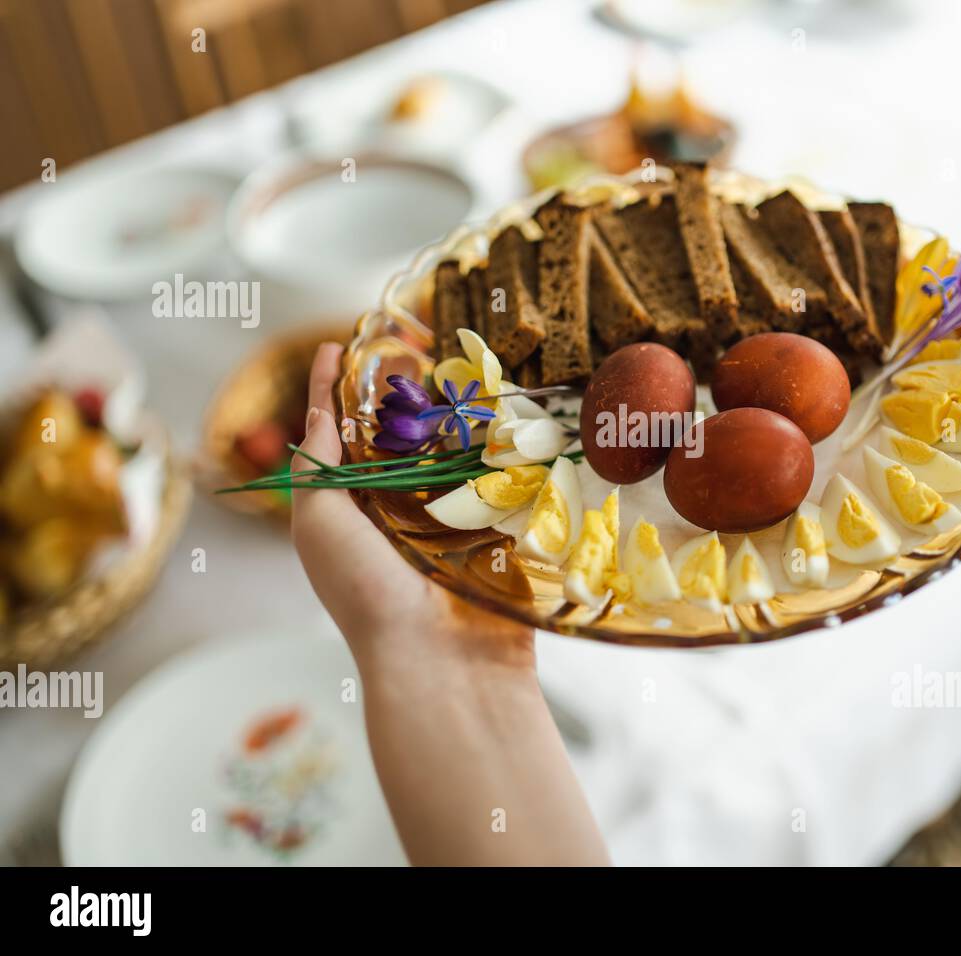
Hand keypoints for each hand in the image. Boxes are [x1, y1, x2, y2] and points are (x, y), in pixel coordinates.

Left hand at [290, 343, 534, 671]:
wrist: (440, 661)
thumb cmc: (365, 593)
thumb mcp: (318, 524)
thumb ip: (316, 468)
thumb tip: (321, 414)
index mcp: (354, 511)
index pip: (341, 436)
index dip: (336, 390)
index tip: (340, 345)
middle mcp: (403, 511)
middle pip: (402, 438)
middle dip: (405, 394)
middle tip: (414, 345)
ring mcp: (457, 520)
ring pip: (455, 452)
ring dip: (460, 415)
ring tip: (464, 367)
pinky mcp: (505, 532)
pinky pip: (506, 479)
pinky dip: (510, 448)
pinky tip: (518, 412)